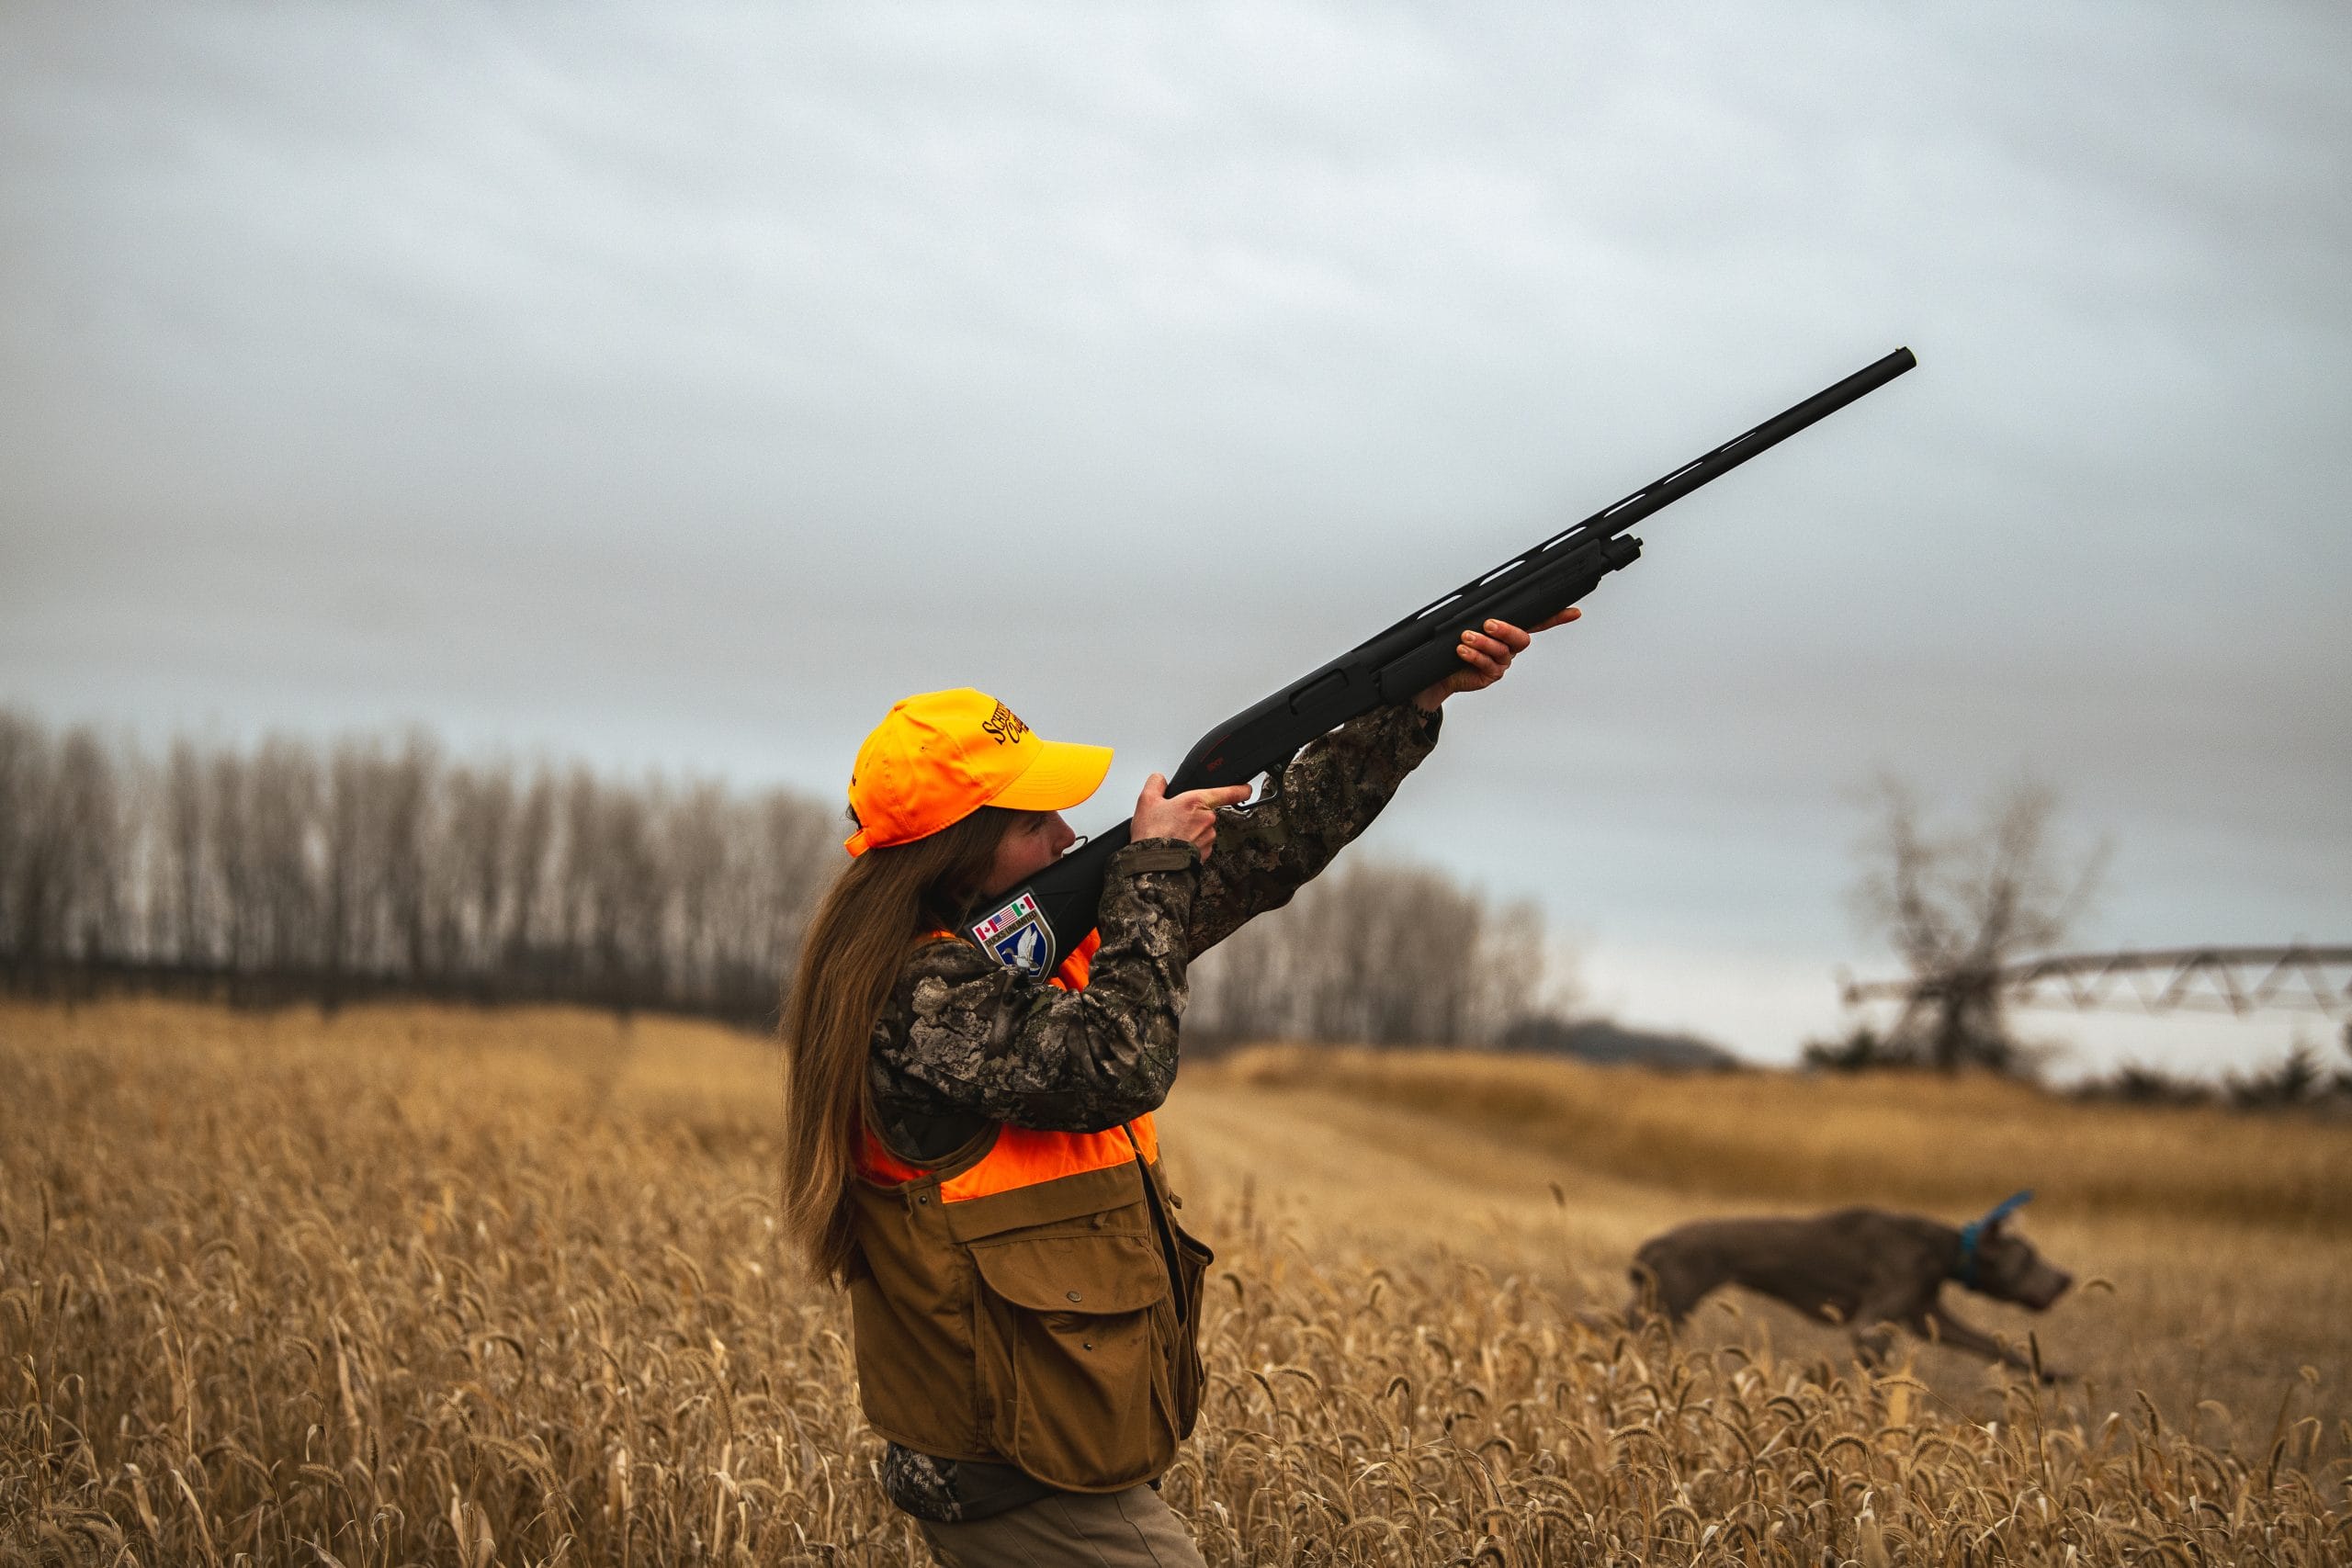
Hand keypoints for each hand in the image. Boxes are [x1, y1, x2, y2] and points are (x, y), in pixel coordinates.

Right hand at [1131, 775, 1250, 859]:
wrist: (1154, 865)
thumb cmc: (1152, 835)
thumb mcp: (1147, 801)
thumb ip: (1156, 784)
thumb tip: (1160, 780)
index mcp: (1197, 802)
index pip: (1227, 792)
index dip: (1240, 789)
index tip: (1246, 788)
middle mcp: (1207, 819)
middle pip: (1206, 812)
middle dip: (1192, 815)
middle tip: (1172, 820)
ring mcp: (1208, 838)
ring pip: (1203, 829)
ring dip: (1191, 830)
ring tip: (1171, 835)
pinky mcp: (1205, 853)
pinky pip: (1200, 844)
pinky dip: (1190, 844)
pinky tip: (1175, 845)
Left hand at [1412, 607, 1580, 712]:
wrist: (1438, 672)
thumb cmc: (1454, 646)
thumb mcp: (1466, 625)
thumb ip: (1479, 615)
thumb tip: (1482, 605)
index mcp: (1509, 630)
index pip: (1537, 621)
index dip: (1556, 617)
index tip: (1573, 612)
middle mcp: (1509, 647)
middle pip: (1522, 638)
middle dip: (1506, 629)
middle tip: (1488, 624)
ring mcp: (1501, 662)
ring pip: (1502, 651)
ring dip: (1483, 642)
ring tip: (1465, 637)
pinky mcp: (1491, 675)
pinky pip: (1488, 665)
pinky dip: (1474, 656)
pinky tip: (1463, 650)